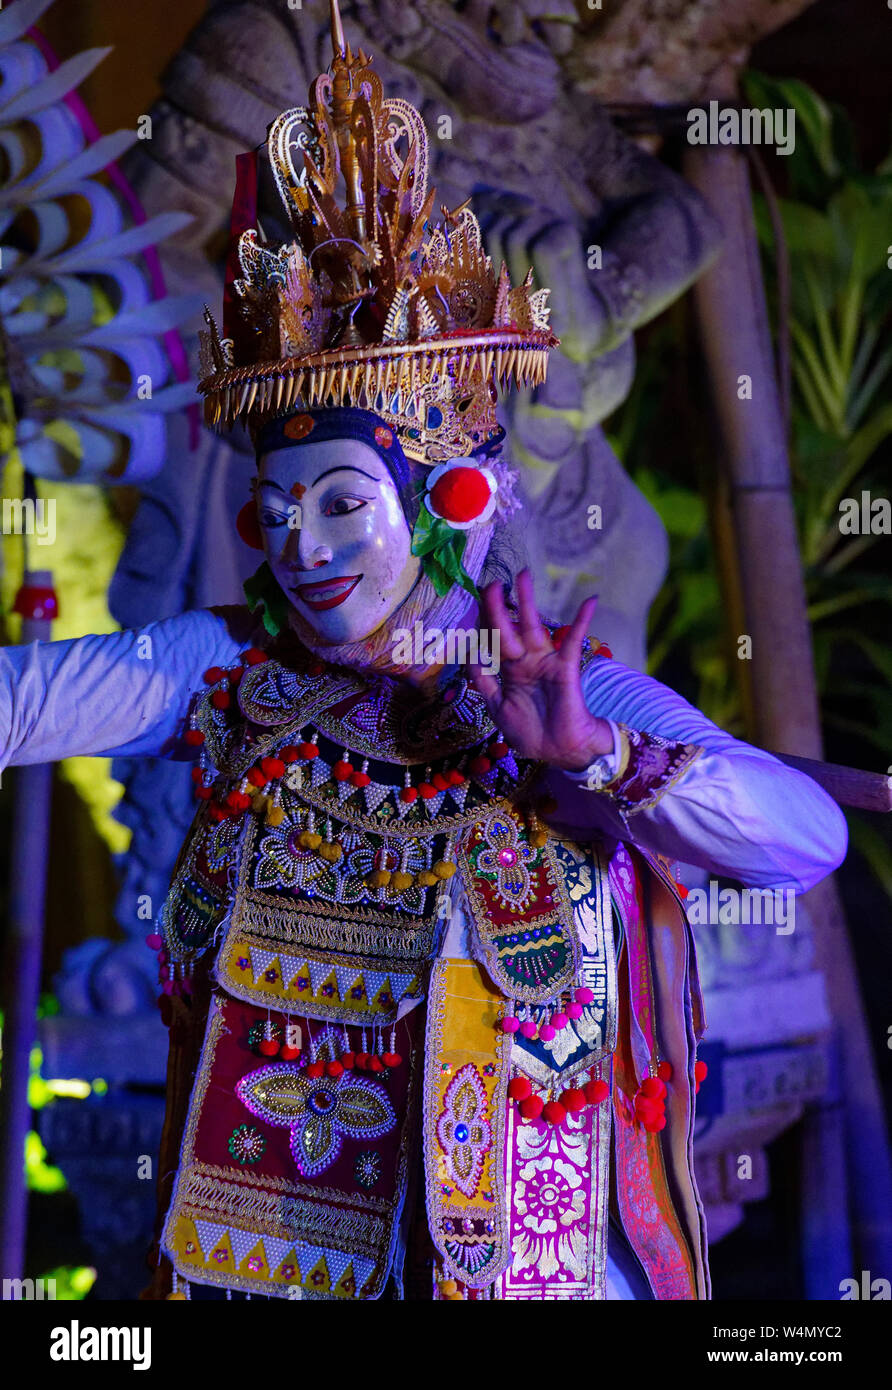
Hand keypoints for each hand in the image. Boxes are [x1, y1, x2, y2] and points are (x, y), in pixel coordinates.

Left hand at [468, 569, 612, 770]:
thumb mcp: (497, 707)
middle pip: (509, 627)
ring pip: (534, 626)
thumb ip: (484, 680)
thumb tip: (470, 653)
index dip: (483, 621)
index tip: (475, 600)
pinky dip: (581, 621)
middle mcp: (526, 661)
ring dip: (528, 601)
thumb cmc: (530, 732)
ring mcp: (545, 662)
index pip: (493, 640)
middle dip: (498, 605)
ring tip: (523, 576)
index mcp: (509, 670)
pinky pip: (573, 641)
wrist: (559, 751)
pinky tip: (589, 601)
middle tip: (492, 583)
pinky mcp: (565, 668)